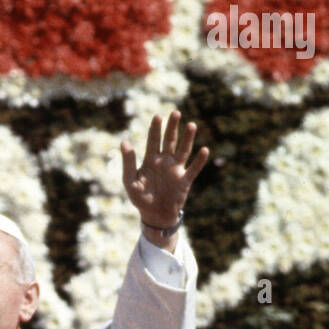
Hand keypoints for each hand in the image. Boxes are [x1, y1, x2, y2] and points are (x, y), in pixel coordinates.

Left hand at [121, 111, 208, 248]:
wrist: (154, 216)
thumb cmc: (140, 198)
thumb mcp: (130, 181)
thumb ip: (128, 163)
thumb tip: (124, 142)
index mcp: (150, 160)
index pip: (153, 140)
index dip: (155, 129)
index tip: (158, 116)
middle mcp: (164, 161)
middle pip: (170, 140)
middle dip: (172, 127)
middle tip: (175, 113)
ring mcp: (176, 170)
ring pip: (183, 150)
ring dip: (187, 138)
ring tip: (191, 125)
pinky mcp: (184, 181)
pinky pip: (193, 169)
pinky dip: (199, 161)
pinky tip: (204, 150)